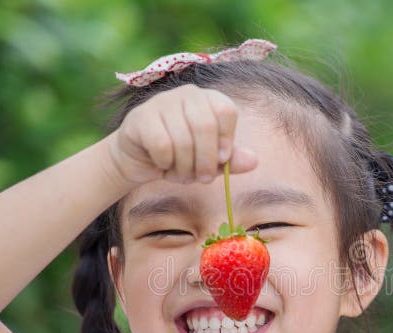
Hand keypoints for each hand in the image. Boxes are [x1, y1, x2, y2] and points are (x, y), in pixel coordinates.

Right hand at [104, 84, 257, 186]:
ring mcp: (162, 102)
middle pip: (205, 126)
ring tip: (181, 174)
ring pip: (183, 140)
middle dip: (206, 161)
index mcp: (208, 99)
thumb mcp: (209, 162)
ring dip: (184, 167)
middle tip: (202, 178)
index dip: (226, 139)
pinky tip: (161, 163)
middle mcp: (186, 94)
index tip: (222, 160)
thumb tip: (254, 161)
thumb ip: (231, 161)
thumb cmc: (179, 158)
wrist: (138, 161)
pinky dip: (165, 163)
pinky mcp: (141, 116)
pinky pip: (161, 145)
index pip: (226, 110)